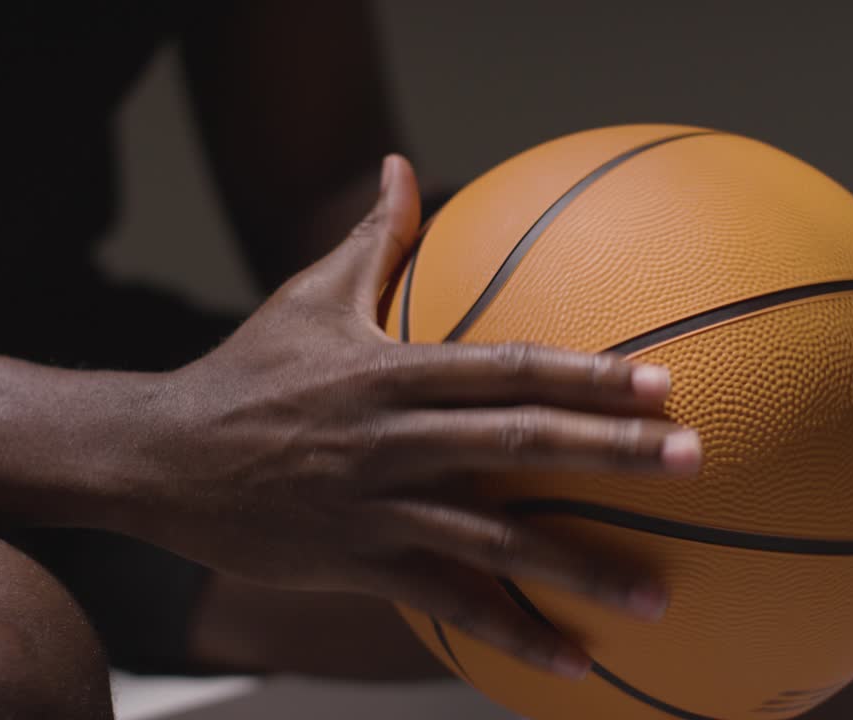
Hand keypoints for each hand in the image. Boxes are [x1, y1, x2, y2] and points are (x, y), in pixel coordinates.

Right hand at [133, 155, 701, 678]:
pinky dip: (511, 633)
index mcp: (390, 370)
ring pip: (493, 541)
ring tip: (659, 593)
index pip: (506, 368)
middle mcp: (392, 438)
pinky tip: (573, 662)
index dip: (586, 375)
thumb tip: (400, 165)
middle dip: (610, 454)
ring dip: (579, 566)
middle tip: (693, 461)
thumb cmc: (245, 371)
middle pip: (517, 446)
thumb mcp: (308, 296)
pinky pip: (447, 606)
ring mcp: (376, 507)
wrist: (158, 457)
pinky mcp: (356, 564)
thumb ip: (371, 239)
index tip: (661, 382)